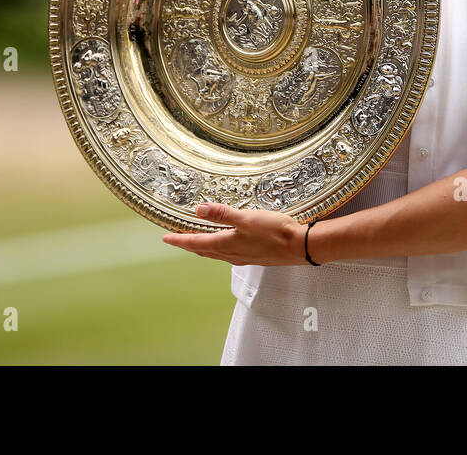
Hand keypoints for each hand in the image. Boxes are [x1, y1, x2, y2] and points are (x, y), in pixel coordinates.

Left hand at [161, 202, 307, 266]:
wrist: (299, 247)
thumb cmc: (275, 232)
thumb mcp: (246, 218)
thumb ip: (222, 214)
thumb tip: (199, 210)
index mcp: (226, 244)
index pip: (195, 242)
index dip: (179, 240)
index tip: (166, 238)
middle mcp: (231, 254)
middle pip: (203, 250)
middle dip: (188, 244)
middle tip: (177, 239)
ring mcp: (243, 257)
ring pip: (215, 253)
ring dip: (203, 247)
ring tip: (196, 241)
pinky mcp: (253, 257)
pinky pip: (228, 254)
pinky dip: (218, 248)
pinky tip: (225, 244)